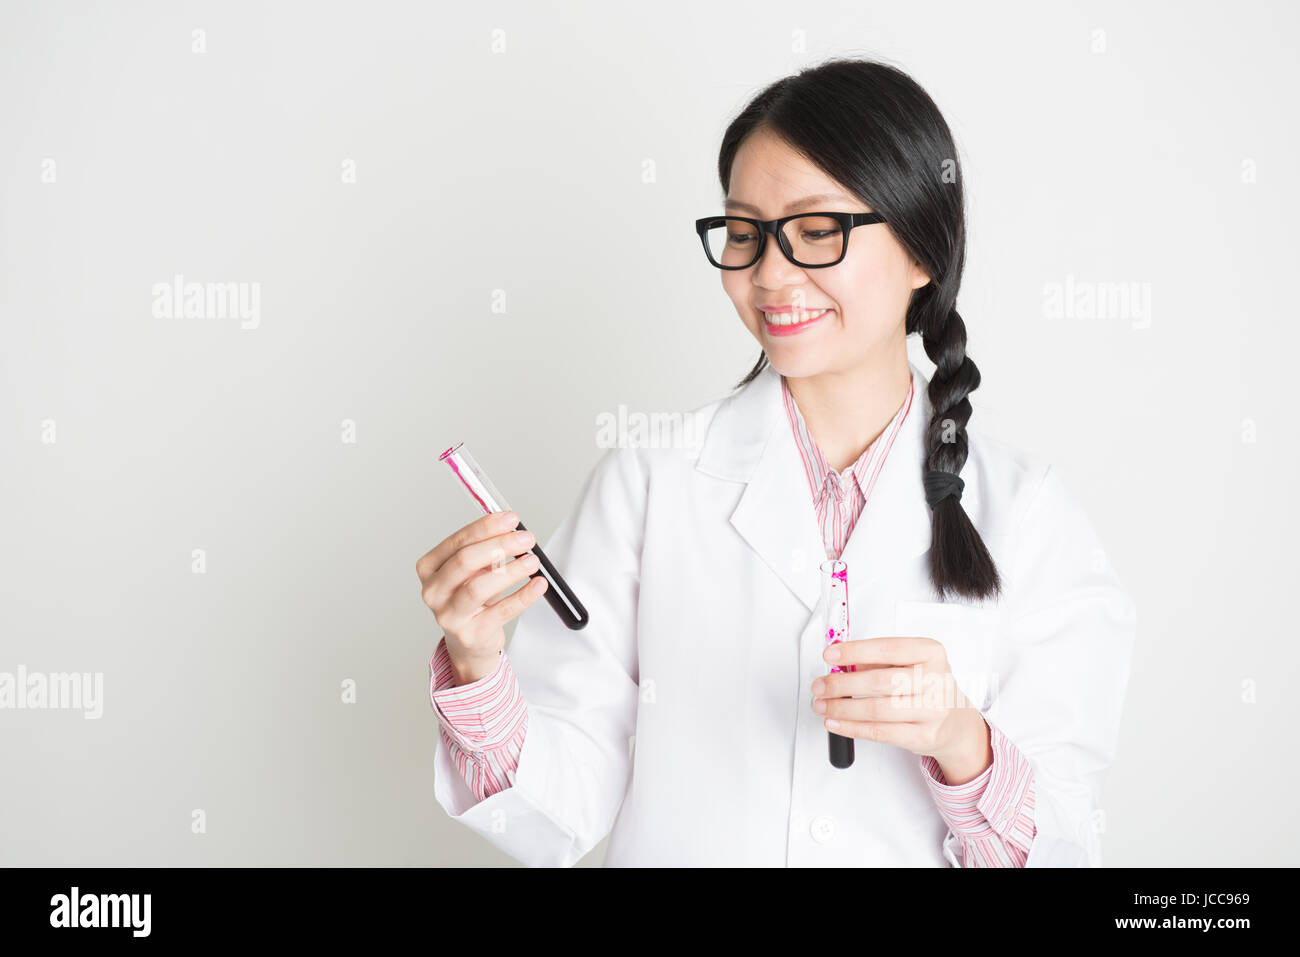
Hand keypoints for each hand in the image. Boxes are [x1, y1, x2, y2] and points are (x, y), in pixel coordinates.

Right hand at [416, 510, 548, 684]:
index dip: (486, 527)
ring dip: (510, 571)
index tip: (510, 519)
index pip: (458, 541)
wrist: (470, 641)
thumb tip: (510, 528)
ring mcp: (448, 615)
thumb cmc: (472, 599)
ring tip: (532, 560)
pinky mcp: (470, 634)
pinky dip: (523, 596)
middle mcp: (433, 591)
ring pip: (478, 587)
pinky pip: (500, 612)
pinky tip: (538, 585)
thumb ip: (486, 549)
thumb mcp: (473, 571)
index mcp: (430, 568)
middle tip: (525, 538)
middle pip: (465, 561)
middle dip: (499, 545)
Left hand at [811, 636, 991, 784]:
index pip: (889, 648)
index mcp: (931, 653)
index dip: (855, 651)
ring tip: (822, 705)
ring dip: (842, 708)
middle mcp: (936, 681)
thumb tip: (838, 662)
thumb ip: (876, 660)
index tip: (830, 654)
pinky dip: (852, 728)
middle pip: (880, 682)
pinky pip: (881, 733)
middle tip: (820, 685)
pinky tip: (835, 722)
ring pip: (878, 710)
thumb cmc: (926, 687)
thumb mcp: (909, 663)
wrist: (956, 723)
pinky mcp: (924, 737)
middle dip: (842, 684)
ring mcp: (933, 711)